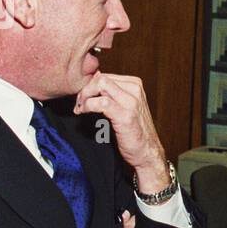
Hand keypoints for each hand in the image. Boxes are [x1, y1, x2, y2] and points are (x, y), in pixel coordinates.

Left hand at [73, 73, 168, 189]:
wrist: (147, 152)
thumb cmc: (134, 132)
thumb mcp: (124, 106)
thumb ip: (112, 93)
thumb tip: (94, 79)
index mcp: (135, 85)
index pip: (104, 75)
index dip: (89, 86)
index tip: (83, 99)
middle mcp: (135, 90)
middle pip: (101, 78)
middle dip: (85, 90)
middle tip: (79, 104)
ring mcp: (132, 102)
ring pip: (100, 85)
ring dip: (85, 96)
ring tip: (81, 108)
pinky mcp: (125, 115)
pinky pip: (101, 102)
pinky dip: (88, 105)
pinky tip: (84, 113)